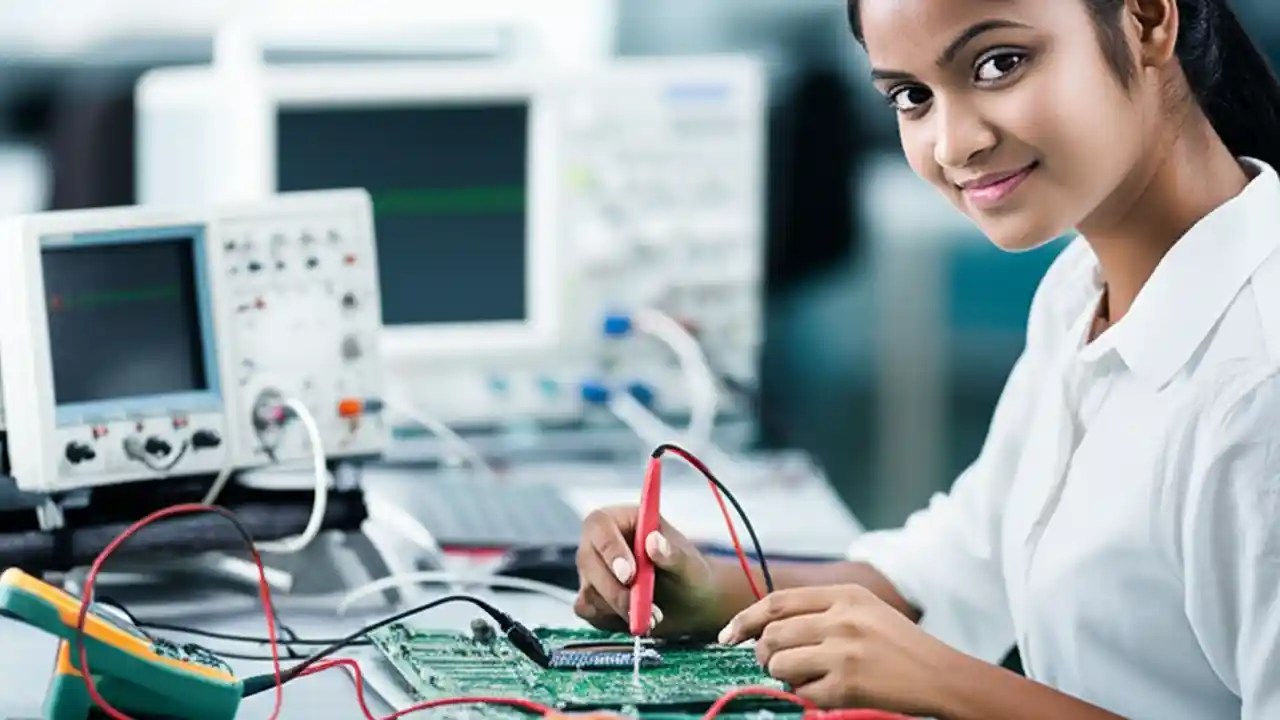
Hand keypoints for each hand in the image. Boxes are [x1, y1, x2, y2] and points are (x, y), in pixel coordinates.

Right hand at [574, 505, 720, 636]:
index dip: (610, 549)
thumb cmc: (688, 575)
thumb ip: (674, 555)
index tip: (629, 575)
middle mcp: (600, 542)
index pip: (600, 525)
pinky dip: (611, 619)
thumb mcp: (690, 566)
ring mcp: (591, 570)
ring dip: (620, 608)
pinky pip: (588, 610)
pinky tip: (635, 618)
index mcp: (622, 519)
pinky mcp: (589, 596)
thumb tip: (654, 542)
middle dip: (614, 590)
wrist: (687, 603)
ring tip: (652, 615)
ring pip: (588, 590)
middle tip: (643, 609)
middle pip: (587, 560)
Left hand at [718, 585, 959, 715]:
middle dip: (763, 653)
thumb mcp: (863, 609)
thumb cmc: (898, 644)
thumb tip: (765, 625)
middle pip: (772, 634)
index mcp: (844, 595)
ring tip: (802, 676)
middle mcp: (841, 619)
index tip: (728, 636)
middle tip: (771, 663)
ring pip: (779, 663)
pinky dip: (806, 695)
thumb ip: (819, 609)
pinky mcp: (847, 685)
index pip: (777, 602)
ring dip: (782, 675)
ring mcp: (843, 652)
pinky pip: (802, 693)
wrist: (940, 675)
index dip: (745, 619)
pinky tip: (825, 691)